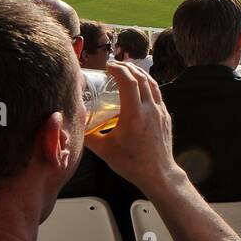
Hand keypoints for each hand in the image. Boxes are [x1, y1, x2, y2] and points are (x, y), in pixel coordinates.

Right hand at [84, 60, 181, 189]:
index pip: (128, 82)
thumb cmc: (131, 163)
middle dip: (127, 67)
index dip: (118, 70)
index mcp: (135, 115)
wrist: (158, 174)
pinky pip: (157, 94)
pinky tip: (140, 88)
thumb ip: (88, 136)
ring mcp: (161, 112)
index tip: (107, 67)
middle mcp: (150, 109)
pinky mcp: (166, 116)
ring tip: (127, 70)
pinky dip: (147, 85)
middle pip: (141, 78)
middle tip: (114, 66)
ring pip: (152, 84)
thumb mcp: (105, 150)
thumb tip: (74, 125)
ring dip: (139, 73)